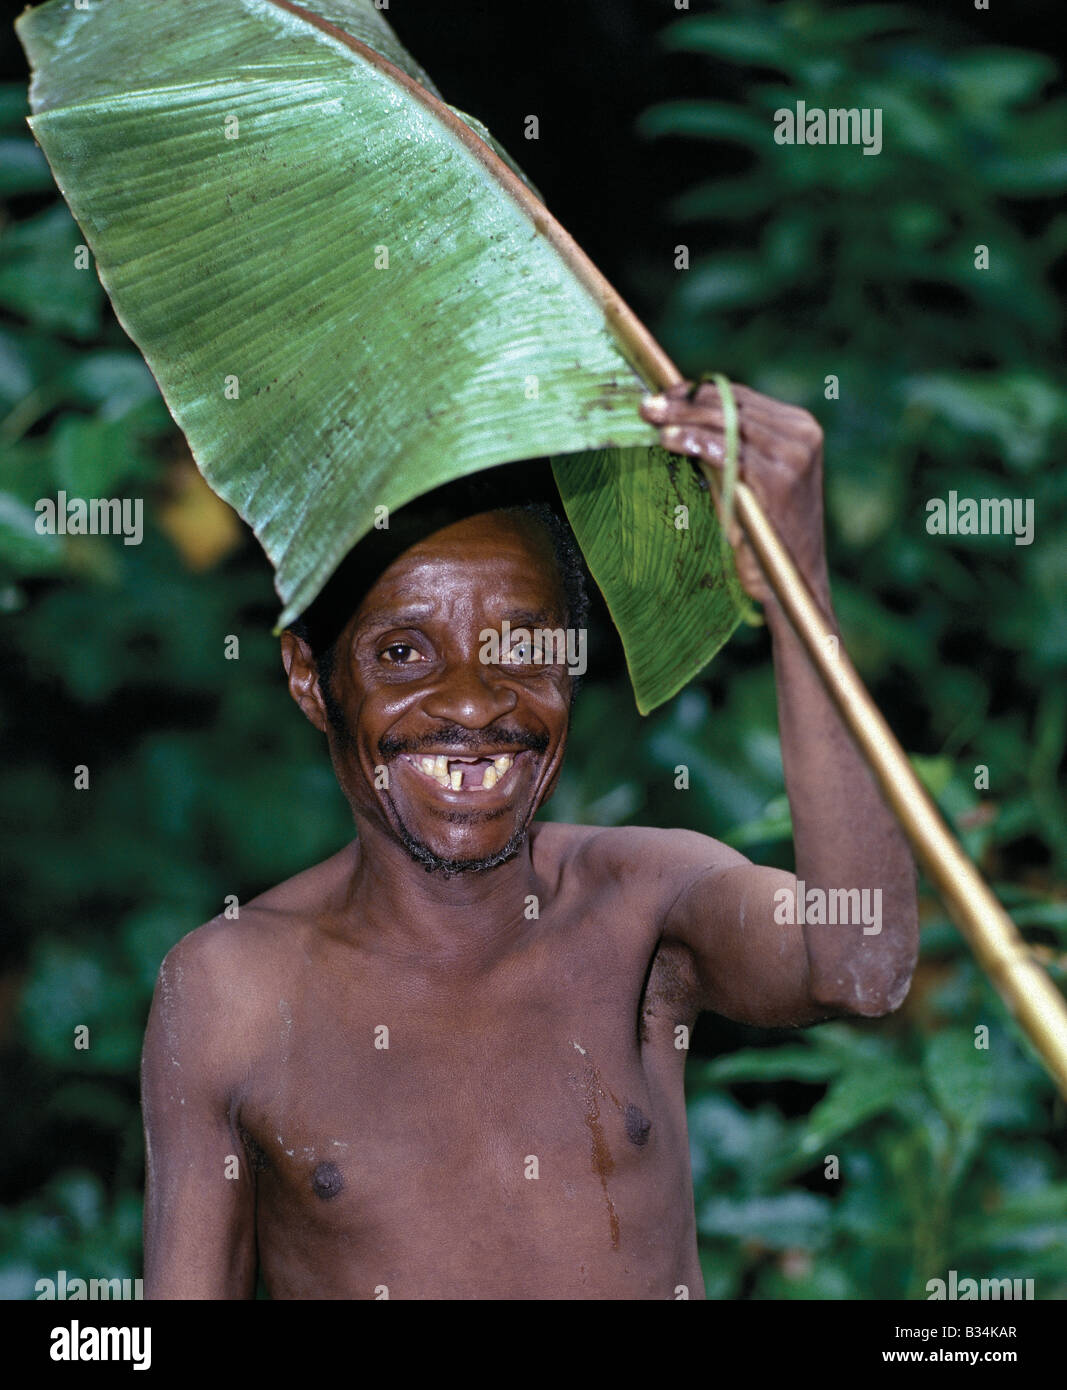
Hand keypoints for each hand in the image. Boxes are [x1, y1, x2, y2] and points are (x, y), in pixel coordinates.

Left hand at [640, 380, 828, 610]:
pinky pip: (728, 450)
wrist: (793, 581)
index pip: (739, 397)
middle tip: (648, 406)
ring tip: (653, 421)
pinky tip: (670, 442)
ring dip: (684, 420)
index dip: (696, 394)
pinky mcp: (780, 479)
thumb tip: (677, 417)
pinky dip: (695, 442)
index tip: (662, 396)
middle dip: (684, 403)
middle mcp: (803, 435)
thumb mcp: (747, 479)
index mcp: (799, 428)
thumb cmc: (761, 533)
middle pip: (732, 405)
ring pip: (728, 422)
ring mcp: (794, 456)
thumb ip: (727, 446)